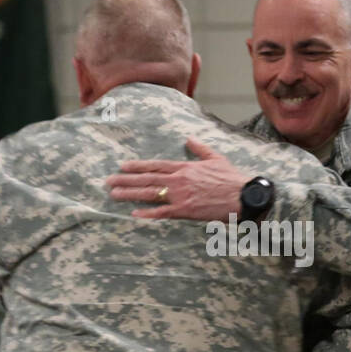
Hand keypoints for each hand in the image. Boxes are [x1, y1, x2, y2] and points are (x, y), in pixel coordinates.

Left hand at [105, 138, 249, 220]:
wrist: (242, 196)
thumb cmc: (232, 178)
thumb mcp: (216, 158)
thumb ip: (199, 149)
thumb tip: (189, 139)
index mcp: (185, 167)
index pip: (155, 166)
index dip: (137, 166)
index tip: (122, 166)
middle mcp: (178, 180)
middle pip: (147, 179)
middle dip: (125, 180)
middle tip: (108, 181)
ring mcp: (180, 195)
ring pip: (149, 193)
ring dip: (130, 194)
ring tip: (114, 194)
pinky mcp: (185, 210)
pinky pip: (162, 212)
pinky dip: (147, 213)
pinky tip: (134, 213)